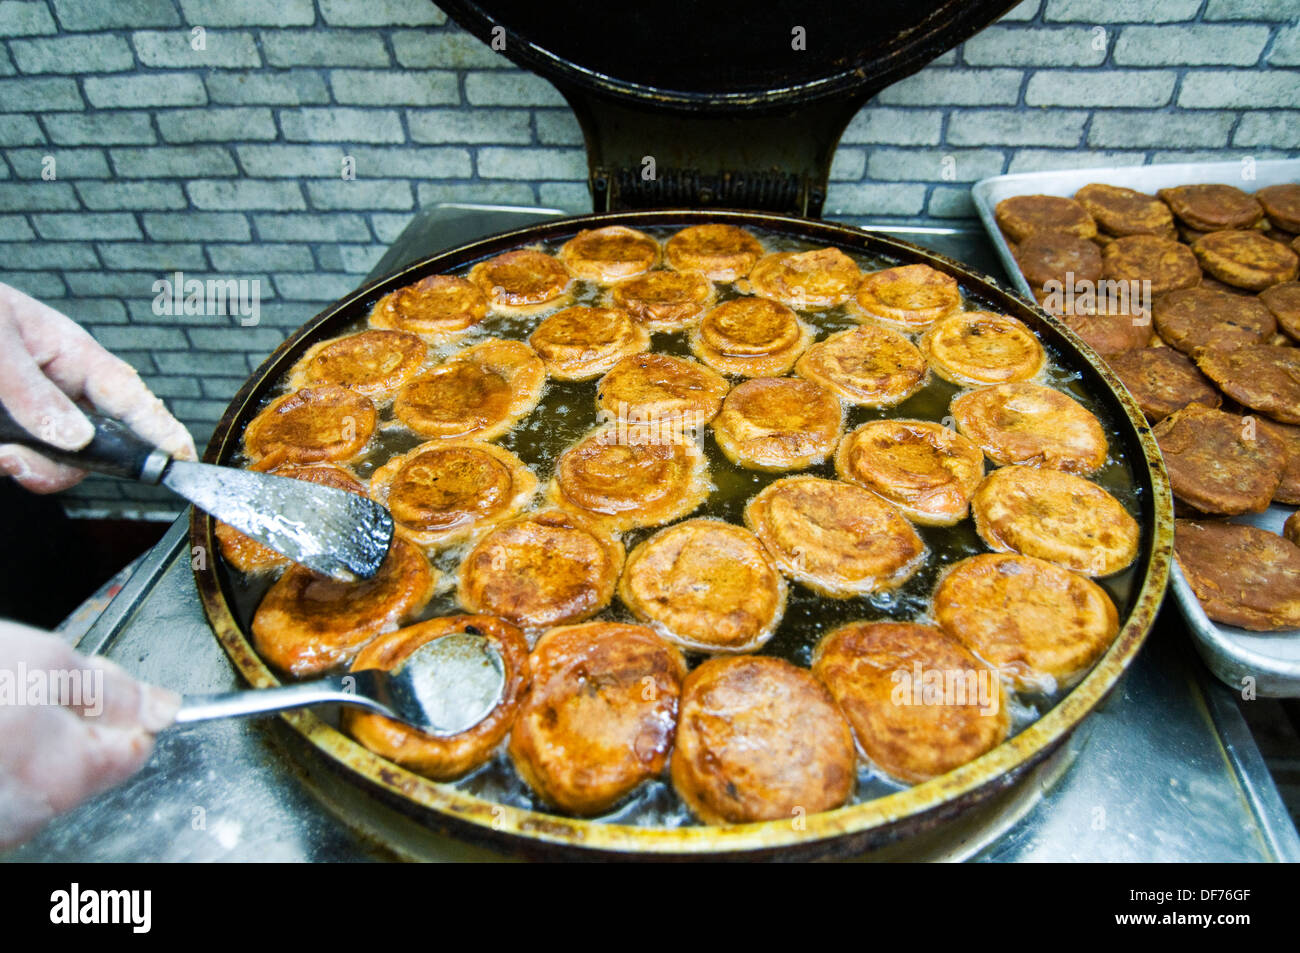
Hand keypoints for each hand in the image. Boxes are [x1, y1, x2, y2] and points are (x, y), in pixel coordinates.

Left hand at [0, 283, 196, 492]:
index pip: (127, 395)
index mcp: (67, 353)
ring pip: (49, 460)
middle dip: (59, 464)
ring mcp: (26, 413)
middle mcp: (53, 388)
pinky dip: (5, 459)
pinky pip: (16, 458)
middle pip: (90, 445)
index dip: (158, 428)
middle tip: (18, 462)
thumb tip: (72, 435)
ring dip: (21, 464)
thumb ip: (30, 390)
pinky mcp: (6, 430)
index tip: (178, 459)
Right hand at [0, 619, 178, 850]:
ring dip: (24, 735)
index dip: (125, 706)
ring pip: (35, 772)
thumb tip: (165, 708)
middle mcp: (31, 813)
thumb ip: (113, 690)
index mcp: (64, 773)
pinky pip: (0, 784)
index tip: (104, 682)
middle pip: (83, 762)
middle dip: (69, 719)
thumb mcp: (47, 662)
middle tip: (27, 683)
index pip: (136, 747)